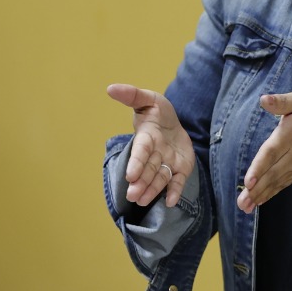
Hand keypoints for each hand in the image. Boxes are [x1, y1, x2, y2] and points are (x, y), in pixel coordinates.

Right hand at [107, 84, 194, 207]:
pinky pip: (177, 181)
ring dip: (152, 190)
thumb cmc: (158, 111)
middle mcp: (155, 153)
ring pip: (159, 178)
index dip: (136, 163)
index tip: (130, 176)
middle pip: (148, 170)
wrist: (174, 122)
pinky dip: (174, 191)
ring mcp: (167, 162)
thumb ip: (131, 94)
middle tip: (133, 196)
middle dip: (140, 183)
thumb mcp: (148, 98)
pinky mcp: (181, 168)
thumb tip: (110, 88)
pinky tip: (170, 202)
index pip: (140, 152)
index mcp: (146, 137)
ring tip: (143, 202)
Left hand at [237, 91, 291, 213]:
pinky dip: (270, 193)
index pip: (273, 152)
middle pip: (273, 172)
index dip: (260, 166)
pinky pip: (284, 183)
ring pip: (277, 181)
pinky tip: (258, 202)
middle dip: (256, 189)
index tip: (248, 182)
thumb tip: (263, 100)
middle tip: (241, 204)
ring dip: (260, 195)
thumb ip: (283, 102)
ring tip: (245, 207)